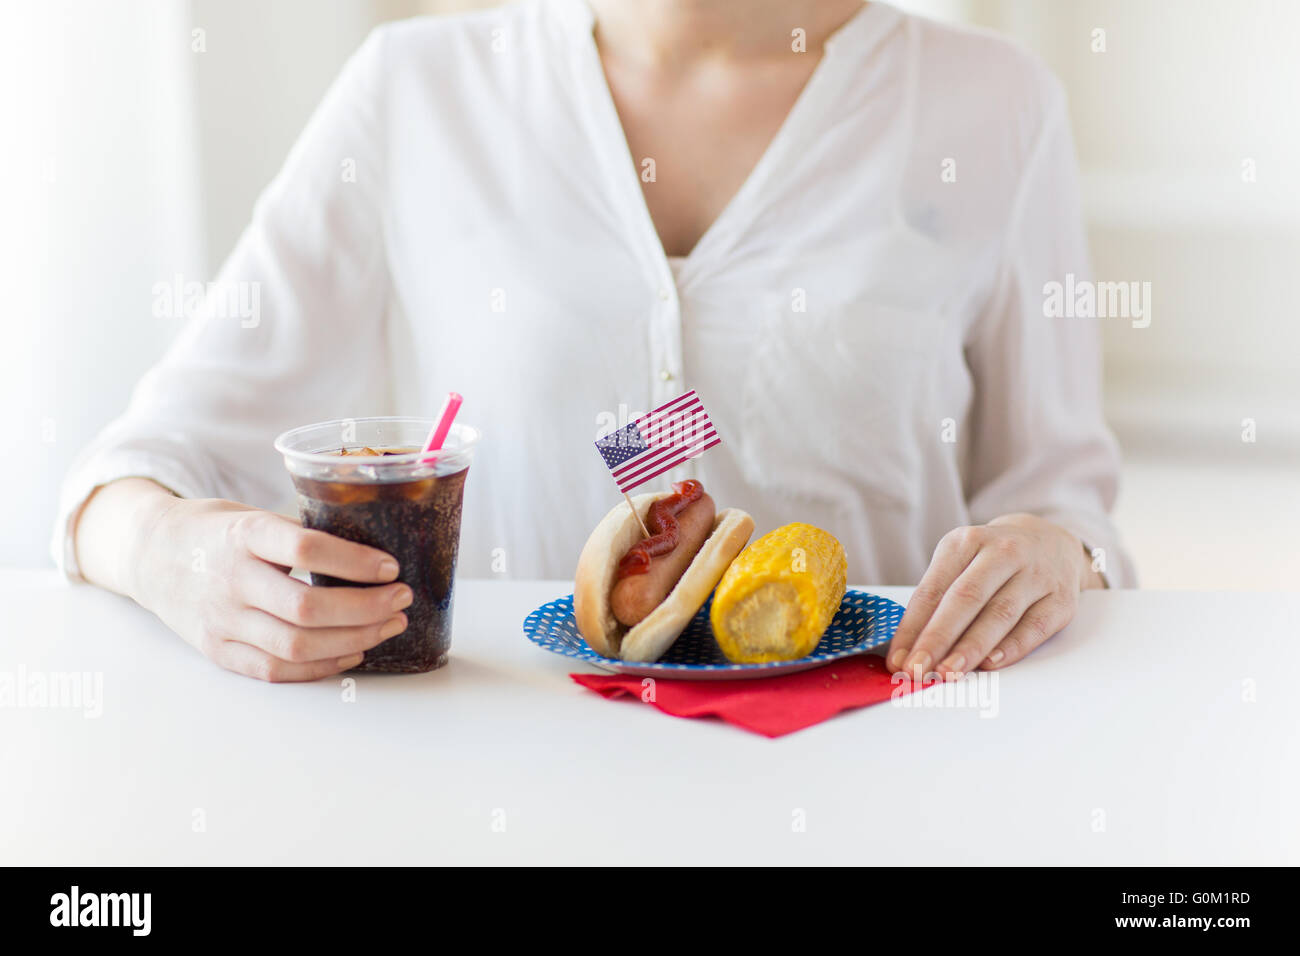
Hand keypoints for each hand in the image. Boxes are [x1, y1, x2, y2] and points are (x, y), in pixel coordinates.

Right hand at [127, 495, 411, 681]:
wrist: (147, 554)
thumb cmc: (214, 531)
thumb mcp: (251, 514)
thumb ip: (296, 534)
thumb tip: (368, 553)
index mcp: (241, 535)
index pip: (304, 549)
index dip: (354, 562)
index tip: (390, 567)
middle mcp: (229, 579)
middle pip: (307, 608)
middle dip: (366, 608)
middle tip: (401, 599)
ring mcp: (220, 620)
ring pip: (297, 646)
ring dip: (355, 639)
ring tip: (389, 625)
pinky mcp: (218, 651)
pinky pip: (276, 670)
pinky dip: (322, 666)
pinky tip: (353, 651)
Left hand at [885, 513, 1098, 680]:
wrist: (1049, 541)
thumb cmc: (991, 561)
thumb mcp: (960, 562)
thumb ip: (936, 600)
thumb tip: (907, 648)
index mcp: (967, 541)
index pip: (933, 589)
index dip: (913, 626)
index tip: (897, 658)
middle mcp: (1003, 553)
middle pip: (965, 599)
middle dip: (937, 637)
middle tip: (916, 668)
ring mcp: (1036, 574)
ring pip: (1000, 614)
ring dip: (971, 647)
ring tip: (948, 672)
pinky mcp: (1061, 599)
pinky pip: (1035, 626)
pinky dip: (1012, 647)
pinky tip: (991, 664)